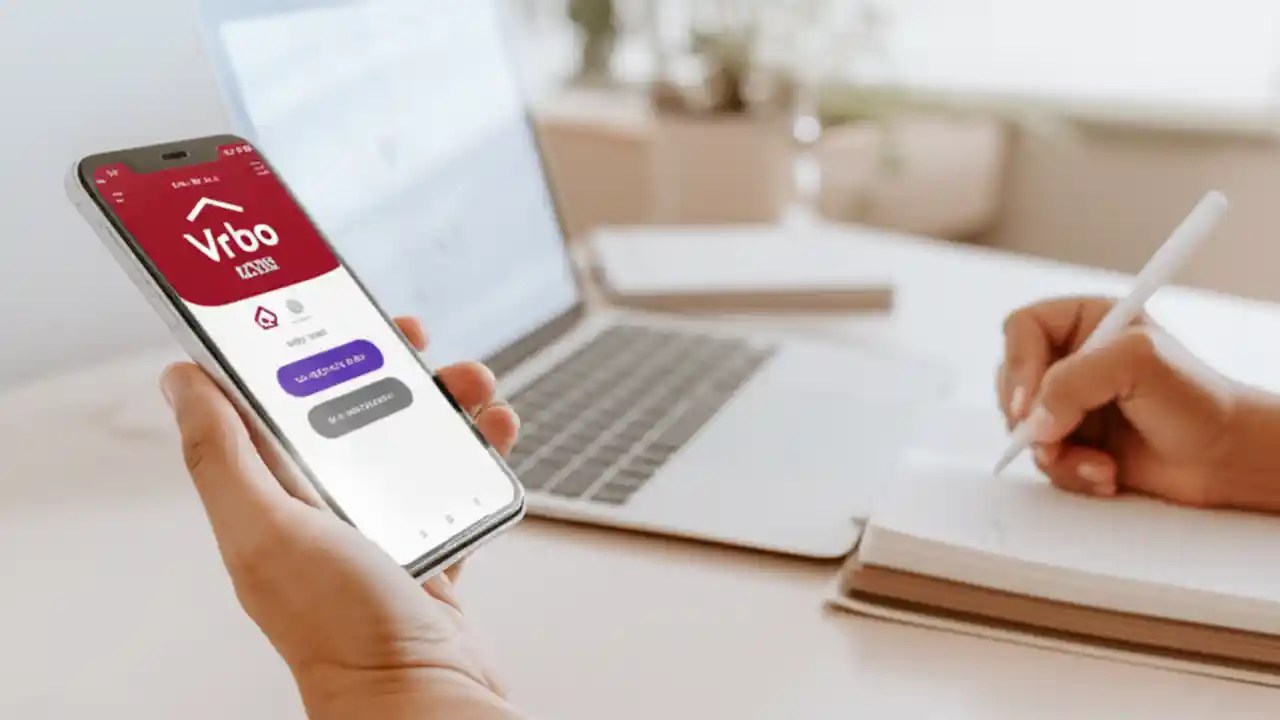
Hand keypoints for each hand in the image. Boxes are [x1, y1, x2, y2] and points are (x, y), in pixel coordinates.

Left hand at [160, 317, 523, 719]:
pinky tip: (496, 437)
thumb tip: (180, 381)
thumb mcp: (267, 530)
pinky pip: (455, 486)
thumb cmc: (342, 627)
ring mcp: (380, 532)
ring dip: (445, 404)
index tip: (326, 307)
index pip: (274, 404)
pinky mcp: (429, 552)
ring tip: (474, 386)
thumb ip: (222, 455)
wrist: (421, 699)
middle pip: (352, 413)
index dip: (298, 349)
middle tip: (415, 338)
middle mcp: (323, 512)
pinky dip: (480, 456)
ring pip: (411, 443)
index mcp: (274, 501)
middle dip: (387, 367)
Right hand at [997, 297, 1272, 507]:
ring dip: (1056, 452)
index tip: (1030, 403)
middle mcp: (1072, 360)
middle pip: (1011, 381)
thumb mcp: (1138, 364)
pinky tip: (1105, 472)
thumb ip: (1074, 380)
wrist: (1226, 457)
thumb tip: (1035, 419)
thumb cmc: (1196, 401)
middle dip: (1031, 418)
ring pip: (1023, 426)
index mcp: (1085, 322)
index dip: (1018, 365)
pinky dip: (1070, 472)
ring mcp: (1069, 403)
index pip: (1021, 329)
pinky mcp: (1073, 441)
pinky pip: (1043, 458)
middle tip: (1056, 436)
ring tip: (1098, 462)